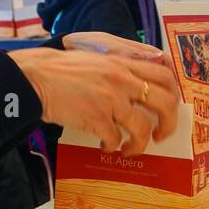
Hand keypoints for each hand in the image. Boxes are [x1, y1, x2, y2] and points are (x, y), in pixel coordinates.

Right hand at [8, 36, 178, 154]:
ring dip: (140, 144)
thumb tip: (140, 86)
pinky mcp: (95, 116)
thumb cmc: (62, 70)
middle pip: (164, 103)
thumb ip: (120, 68)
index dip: (174, 94)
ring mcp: (109, 99)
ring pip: (143, 128)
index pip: (164, 75)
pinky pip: (114, 139)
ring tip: (130, 149)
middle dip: (169, 124)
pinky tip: (105, 146)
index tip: (168, 108)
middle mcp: (121, 79)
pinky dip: (112, 147)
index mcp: (123, 63)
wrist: (35, 78)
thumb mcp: (97, 59)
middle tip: (161, 135)